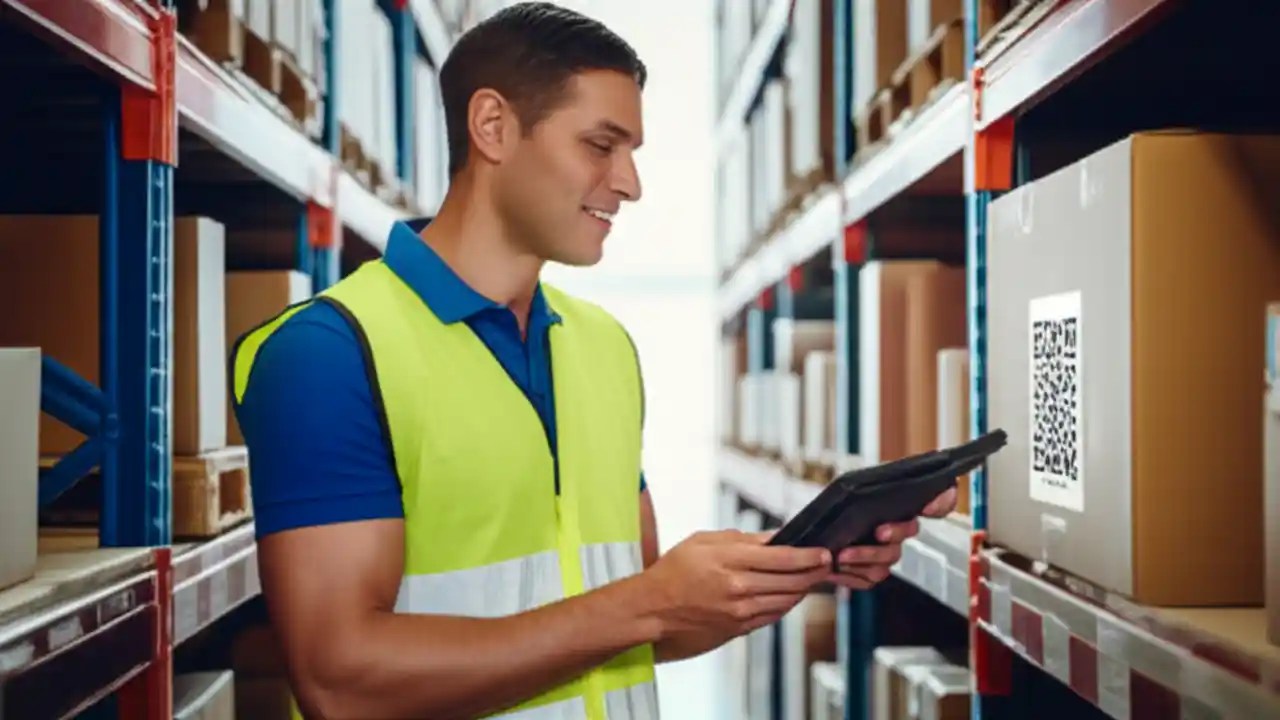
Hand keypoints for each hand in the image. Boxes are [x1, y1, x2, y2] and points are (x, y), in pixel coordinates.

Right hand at [641, 530, 830, 658]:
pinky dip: (786, 604)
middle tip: (826, 564)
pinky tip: (789, 595)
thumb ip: (740, 539)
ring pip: (786, 601)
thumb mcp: (702, 542)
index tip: (824, 552)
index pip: (783, 558)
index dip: (809, 556)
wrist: (652, 610)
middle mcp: (739, 589)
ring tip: (811, 578)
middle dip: (814, 572)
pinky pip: (773, 616)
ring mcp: (740, 612)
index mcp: (730, 562)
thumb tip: (774, 539)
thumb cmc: (673, 571)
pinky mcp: (738, 629)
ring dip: (803, 589)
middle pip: (791, 581)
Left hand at [826, 485, 956, 590]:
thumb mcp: (843, 491)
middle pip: (909, 530)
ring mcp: (888, 551)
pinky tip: (835, 570)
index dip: (942, 501)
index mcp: (898, 503)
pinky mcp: (872, 572)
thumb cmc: (832, 509)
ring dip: (866, 557)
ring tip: (841, 555)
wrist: (809, 538)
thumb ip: (864, 489)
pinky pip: (870, 578)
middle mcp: (899, 527)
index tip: (928, 505)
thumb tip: (869, 488)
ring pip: (889, 558)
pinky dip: (852, 575)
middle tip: (878, 532)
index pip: (939, 499)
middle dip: (895, 531)